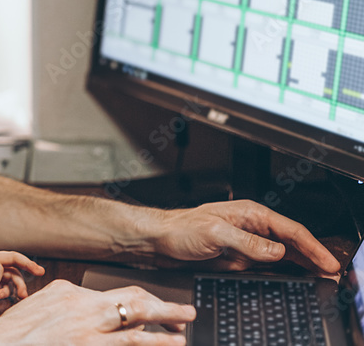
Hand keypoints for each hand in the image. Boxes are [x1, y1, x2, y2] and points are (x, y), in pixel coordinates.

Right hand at [0, 279, 195, 344]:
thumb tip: (93, 303)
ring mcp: (87, 334)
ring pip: (136, 329)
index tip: (156, 304)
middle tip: (186, 312)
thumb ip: (70, 302)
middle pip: (134, 303)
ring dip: (164, 332)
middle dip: (163, 307)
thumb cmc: (16, 330)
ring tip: (182, 333)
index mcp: (72, 293)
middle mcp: (83, 309)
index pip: (117, 292)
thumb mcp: (43, 303)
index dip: (144, 298)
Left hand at [150, 200, 340, 275]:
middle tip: (332, 272)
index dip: (312, 246)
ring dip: (303, 263)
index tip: (327, 261)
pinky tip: (296, 276)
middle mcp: (251, 226)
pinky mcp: (239, 256)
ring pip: (284, 253)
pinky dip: (285, 270)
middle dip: (314, 255)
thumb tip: (277, 251)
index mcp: (249, 213)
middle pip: (292, 241)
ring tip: (322, 275)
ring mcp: (247, 242)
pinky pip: (269, 263)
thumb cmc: (179, 228)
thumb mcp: (215, 234)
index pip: (290, 229)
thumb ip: (248, 243)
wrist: (158, 239)